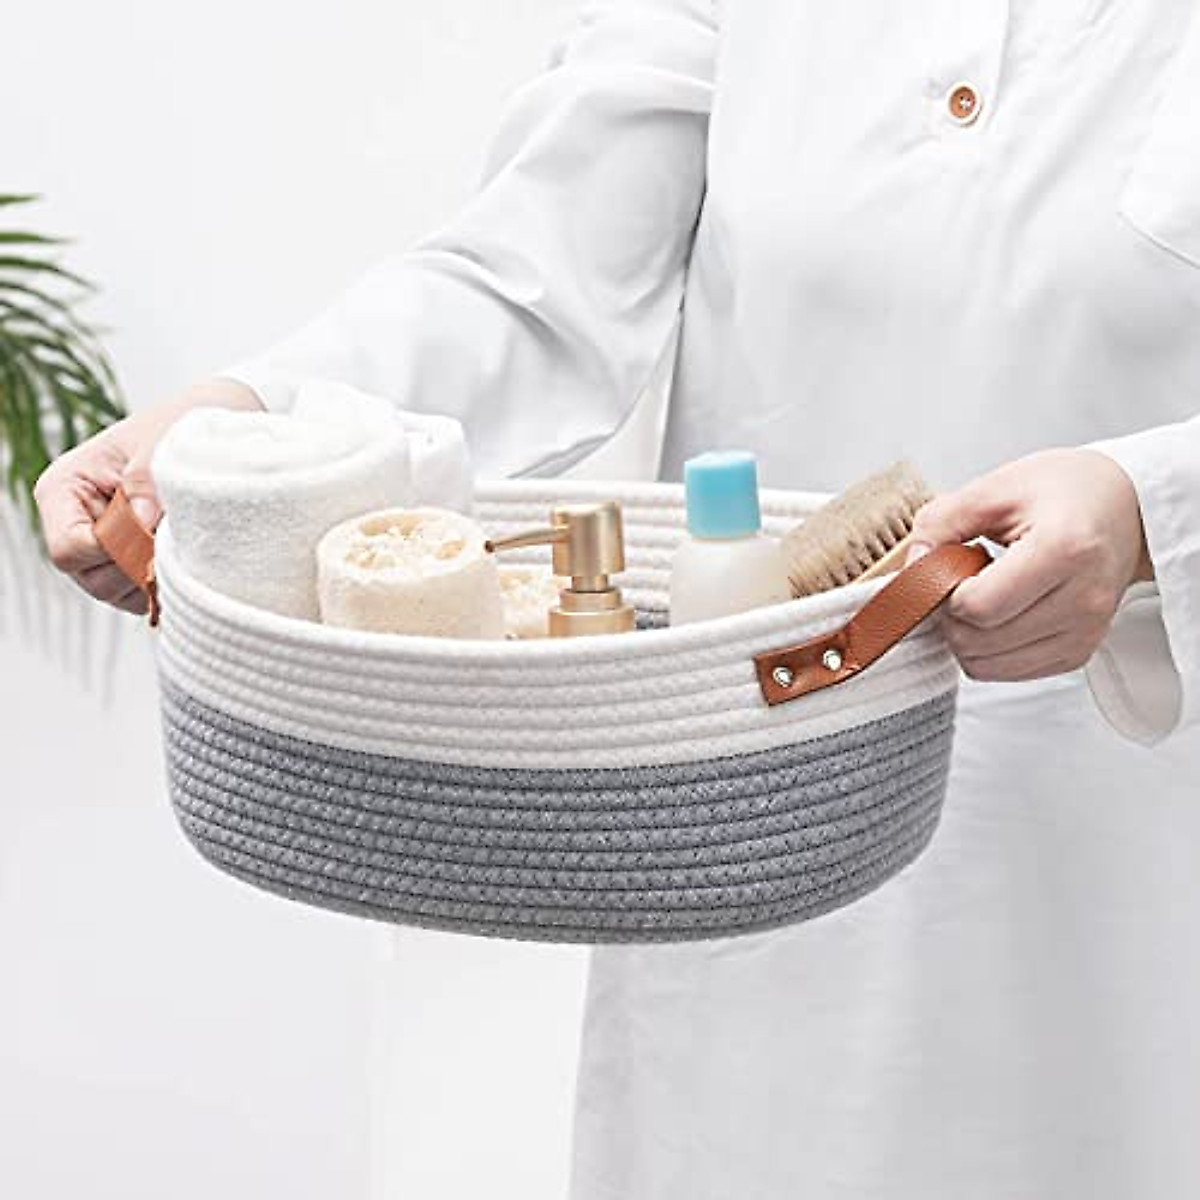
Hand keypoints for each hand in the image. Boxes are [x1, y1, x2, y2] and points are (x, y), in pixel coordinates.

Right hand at [33, 377, 262, 612]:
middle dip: (140, 565)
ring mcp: (103, 549)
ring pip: (119, 593)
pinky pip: (144, 595)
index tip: (155, 530)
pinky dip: (169, 582)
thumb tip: (140, 519)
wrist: (215, 422)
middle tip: (179, 536)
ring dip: (158, 574)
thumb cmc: (181, 424)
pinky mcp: (132, 563)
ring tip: (186, 538)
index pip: (69, 548)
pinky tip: (190, 553)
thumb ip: (147, 479)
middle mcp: (76, 523)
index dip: (114, 550)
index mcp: (65, 488)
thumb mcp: (164, 440)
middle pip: (93, 579)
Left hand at [906, 448, 1153, 682]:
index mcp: (1065, 550)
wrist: (1125, 508)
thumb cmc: (1064, 492)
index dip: (945, 592)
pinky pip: (1008, 672)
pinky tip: (1002, 611)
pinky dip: (988, 648)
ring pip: (987, 666)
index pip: (978, 606)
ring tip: (984, 592)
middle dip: (950, 615)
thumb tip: (910, 568)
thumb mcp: (996, 487)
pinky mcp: (1079, 653)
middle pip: (978, 642)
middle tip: (961, 579)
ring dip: (966, 635)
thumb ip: (941, 522)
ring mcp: (1085, 633)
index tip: (947, 566)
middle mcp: (1083, 600)